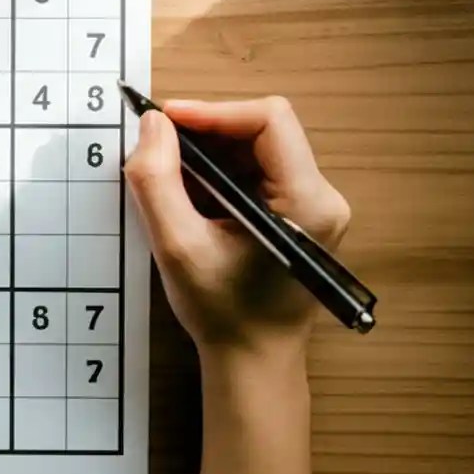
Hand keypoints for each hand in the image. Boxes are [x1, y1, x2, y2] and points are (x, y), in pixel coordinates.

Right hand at [123, 96, 350, 359]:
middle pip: (263, 130)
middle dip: (206, 131)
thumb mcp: (177, 247)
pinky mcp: (295, 212)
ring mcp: (312, 204)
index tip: (166, 120)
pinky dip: (217, 171)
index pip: (269, 121)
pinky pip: (255, 170)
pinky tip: (187, 190)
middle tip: (157, 144)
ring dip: (209, 151)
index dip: (214, 112)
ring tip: (167, 170)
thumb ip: (157, 181)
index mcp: (308, 203)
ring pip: (256, 148)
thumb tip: (152, 125)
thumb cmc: (222, 314)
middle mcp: (321, 196)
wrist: (252, 361)